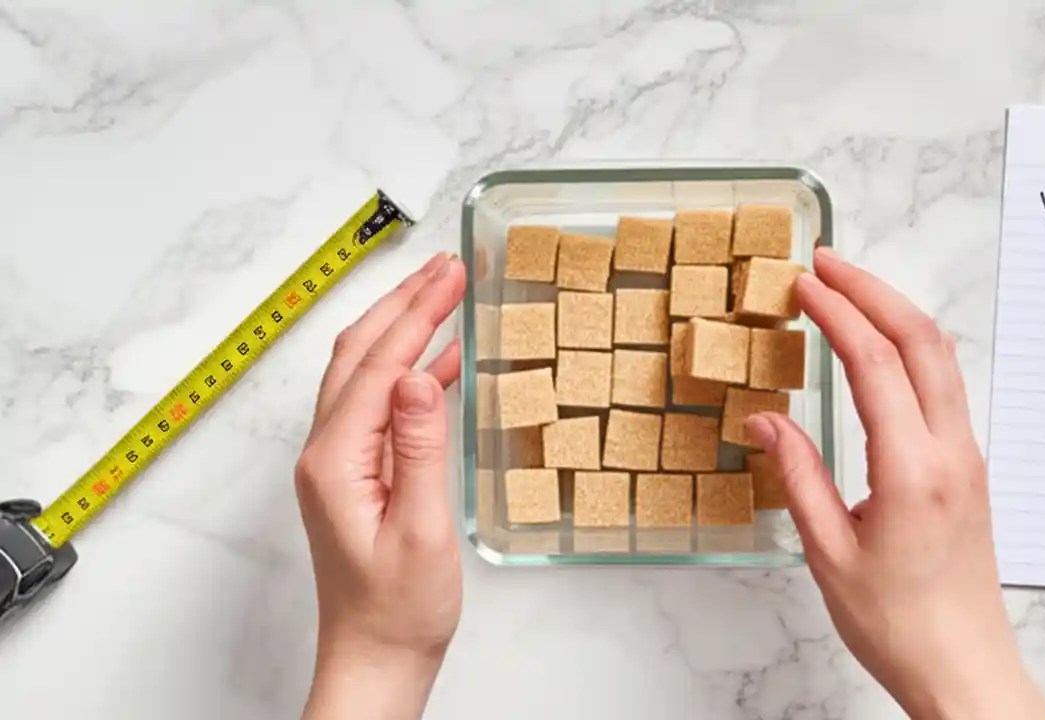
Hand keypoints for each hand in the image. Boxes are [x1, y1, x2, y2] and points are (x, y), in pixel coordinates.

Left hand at [294, 251, 465, 719]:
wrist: (376, 659)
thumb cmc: (399, 609)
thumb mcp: (421, 530)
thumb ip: (419, 448)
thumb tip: (417, 375)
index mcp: (335, 461)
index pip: (379, 365)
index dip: (417, 313)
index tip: (450, 273)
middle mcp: (325, 453)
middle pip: (359, 354)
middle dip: (403, 303)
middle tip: (446, 266)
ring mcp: (336, 461)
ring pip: (365, 373)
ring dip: (402, 328)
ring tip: (444, 293)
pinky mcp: (354, 473)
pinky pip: (378, 404)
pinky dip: (409, 372)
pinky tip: (442, 362)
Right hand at [746, 248, 1044, 719]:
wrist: (963, 667)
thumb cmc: (898, 624)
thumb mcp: (828, 553)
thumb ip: (797, 476)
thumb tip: (766, 419)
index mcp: (913, 470)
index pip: (876, 364)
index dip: (839, 313)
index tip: (804, 282)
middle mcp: (952, 452)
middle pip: (921, 341)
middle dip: (872, 290)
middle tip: (825, 261)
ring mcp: (968, 456)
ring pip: (940, 358)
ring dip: (895, 313)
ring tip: (847, 288)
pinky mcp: (969, 468)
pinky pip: (944, 385)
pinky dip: (910, 347)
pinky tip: (879, 345)